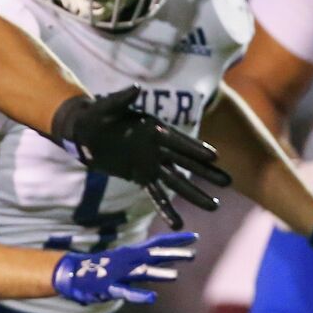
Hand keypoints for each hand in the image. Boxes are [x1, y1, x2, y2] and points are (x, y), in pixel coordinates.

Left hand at [51, 87, 230, 227]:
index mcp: (155, 129)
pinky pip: (156, 194)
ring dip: (194, 194)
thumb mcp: (106, 106)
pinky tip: (178, 223)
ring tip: (213, 207)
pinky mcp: (140, 176)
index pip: (179, 141)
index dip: (195, 148)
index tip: (214, 157)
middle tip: (228, 182)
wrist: (84, 130)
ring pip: (176, 181)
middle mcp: (158, 148)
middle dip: (206, 173)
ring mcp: (151, 163)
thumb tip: (135, 88)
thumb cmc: (96, 115)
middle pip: (187, 162)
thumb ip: (121, 99)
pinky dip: (166, 208)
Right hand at [51, 232, 197, 305]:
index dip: (175, 240)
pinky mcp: (109, 288)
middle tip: (192, 254)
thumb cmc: (101, 268)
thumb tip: (168, 256)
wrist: (72, 273)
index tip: (194, 237)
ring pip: (141, 272)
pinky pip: (126, 292)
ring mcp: (118, 273)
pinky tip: (152, 298)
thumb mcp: (125, 260)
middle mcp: (127, 260)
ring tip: (175, 276)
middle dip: (172, 254)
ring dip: (158, 274)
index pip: (156, 243)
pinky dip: (139, 295)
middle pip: (153, 255)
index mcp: (131, 252)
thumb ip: (146, 259)